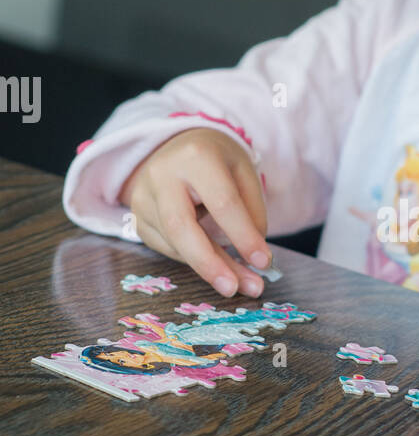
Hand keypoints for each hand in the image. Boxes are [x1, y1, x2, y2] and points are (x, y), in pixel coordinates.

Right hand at [119, 128, 269, 297]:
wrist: (180, 146)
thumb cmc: (217, 160)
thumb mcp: (243, 173)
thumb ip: (252, 212)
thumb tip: (255, 259)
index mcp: (195, 156)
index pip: (221, 203)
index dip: (243, 236)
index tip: (263, 262)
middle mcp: (161, 175)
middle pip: (180, 227)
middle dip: (209, 263)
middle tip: (234, 288)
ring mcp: (143, 198)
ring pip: (174, 243)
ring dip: (208, 268)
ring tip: (238, 283)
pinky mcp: (137, 218)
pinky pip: (167, 248)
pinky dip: (193, 260)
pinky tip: (213, 263)